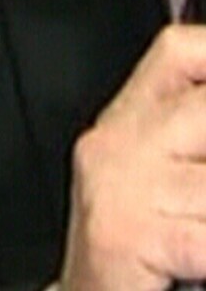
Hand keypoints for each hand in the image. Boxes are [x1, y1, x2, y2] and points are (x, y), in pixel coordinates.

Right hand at [59, 25, 205, 289]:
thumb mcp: (160, 183)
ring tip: (200, 215)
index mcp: (124, 125)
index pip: (177, 52)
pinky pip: (205, 234)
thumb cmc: (136, 254)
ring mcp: (117, 186)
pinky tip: (200, 256)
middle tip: (205, 184)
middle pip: (204, 107)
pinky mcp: (124, 232)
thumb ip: (187, 137)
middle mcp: (114, 145)